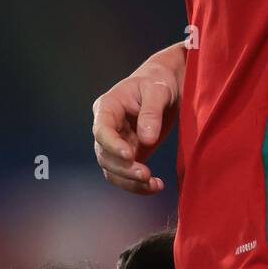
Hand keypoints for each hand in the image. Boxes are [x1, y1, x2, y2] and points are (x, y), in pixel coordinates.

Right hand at [92, 43, 185, 194]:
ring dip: (130, 182)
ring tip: (154, 184)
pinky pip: (126, 176)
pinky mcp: (129, 156)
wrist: (165, 87)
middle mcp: (107, 129)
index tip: (130, 155)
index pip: (101, 131)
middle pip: (104, 156)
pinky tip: (156, 186)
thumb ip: (151, 113)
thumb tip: (146, 140)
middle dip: (123, 169)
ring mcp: (116, 145)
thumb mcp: (158, 90)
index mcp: (107, 108)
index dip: (112, 146)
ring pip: (113, 171)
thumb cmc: (158, 82)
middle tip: (145, 174)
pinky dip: (139, 186)